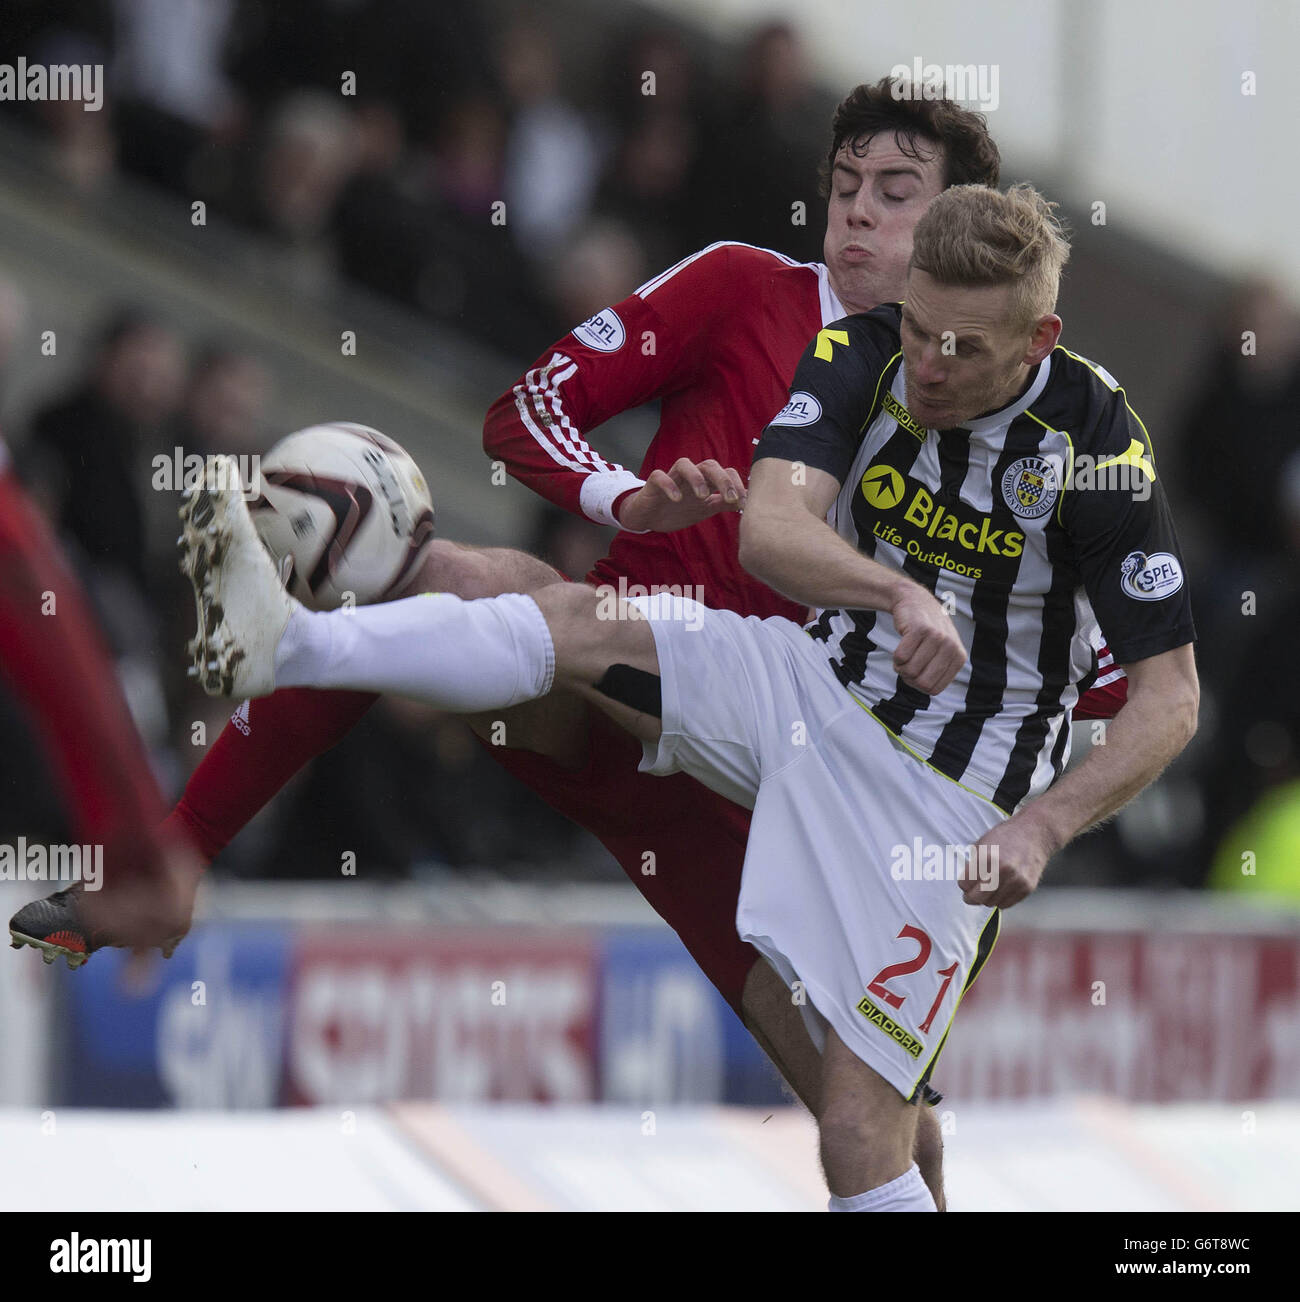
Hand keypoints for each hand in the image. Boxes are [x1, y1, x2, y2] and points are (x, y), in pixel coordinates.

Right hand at [617, 458, 745, 532]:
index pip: (725, 472)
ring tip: (703, 496)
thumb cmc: (676, 510)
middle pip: (709, 465)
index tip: (743, 503)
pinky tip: (676, 499)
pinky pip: (660, 476)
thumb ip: (723, 503)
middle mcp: (690, 476)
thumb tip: (747, 501)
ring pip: (685, 464)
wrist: (647, 517)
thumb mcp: (704, 509)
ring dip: (697, 478)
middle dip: (723, 480)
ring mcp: (671, 477)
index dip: (737, 484)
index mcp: (705, 481)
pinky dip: (669, 485)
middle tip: (730, 498)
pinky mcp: (653, 483)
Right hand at [889, 584, 966, 695]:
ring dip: (900, 666)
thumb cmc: (927, 633)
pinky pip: (901, 657)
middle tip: (907, 665)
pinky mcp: (919, 629)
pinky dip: (896, 657)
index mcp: (959, 658)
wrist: (916, 601)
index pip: (933, 690)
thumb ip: (939, 672)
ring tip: (903, 655)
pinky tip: (901, 646)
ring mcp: (936, 637)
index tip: (917, 671)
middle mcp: (951, 647)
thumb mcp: (942, 652)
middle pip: (921, 683)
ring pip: (910, 671)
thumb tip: (927, 689)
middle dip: (908, 678)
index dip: (919, 685)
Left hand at [957, 813, 1055, 907]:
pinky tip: (1000, 889)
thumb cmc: (1007, 837)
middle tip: (969, 894)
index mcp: (987, 857)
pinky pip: (1006, 904)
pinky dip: (1000, 899)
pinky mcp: (1027, 888)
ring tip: (988, 888)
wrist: (1034, 833)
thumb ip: (973, 864)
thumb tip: (965, 884)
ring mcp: (1016, 880)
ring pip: (991, 903)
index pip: (965, 883)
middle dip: (970, 896)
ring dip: (986, 898)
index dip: (963, 883)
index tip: (965, 882)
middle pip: (977, 897)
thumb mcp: (982, 843)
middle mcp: (1002, 870)